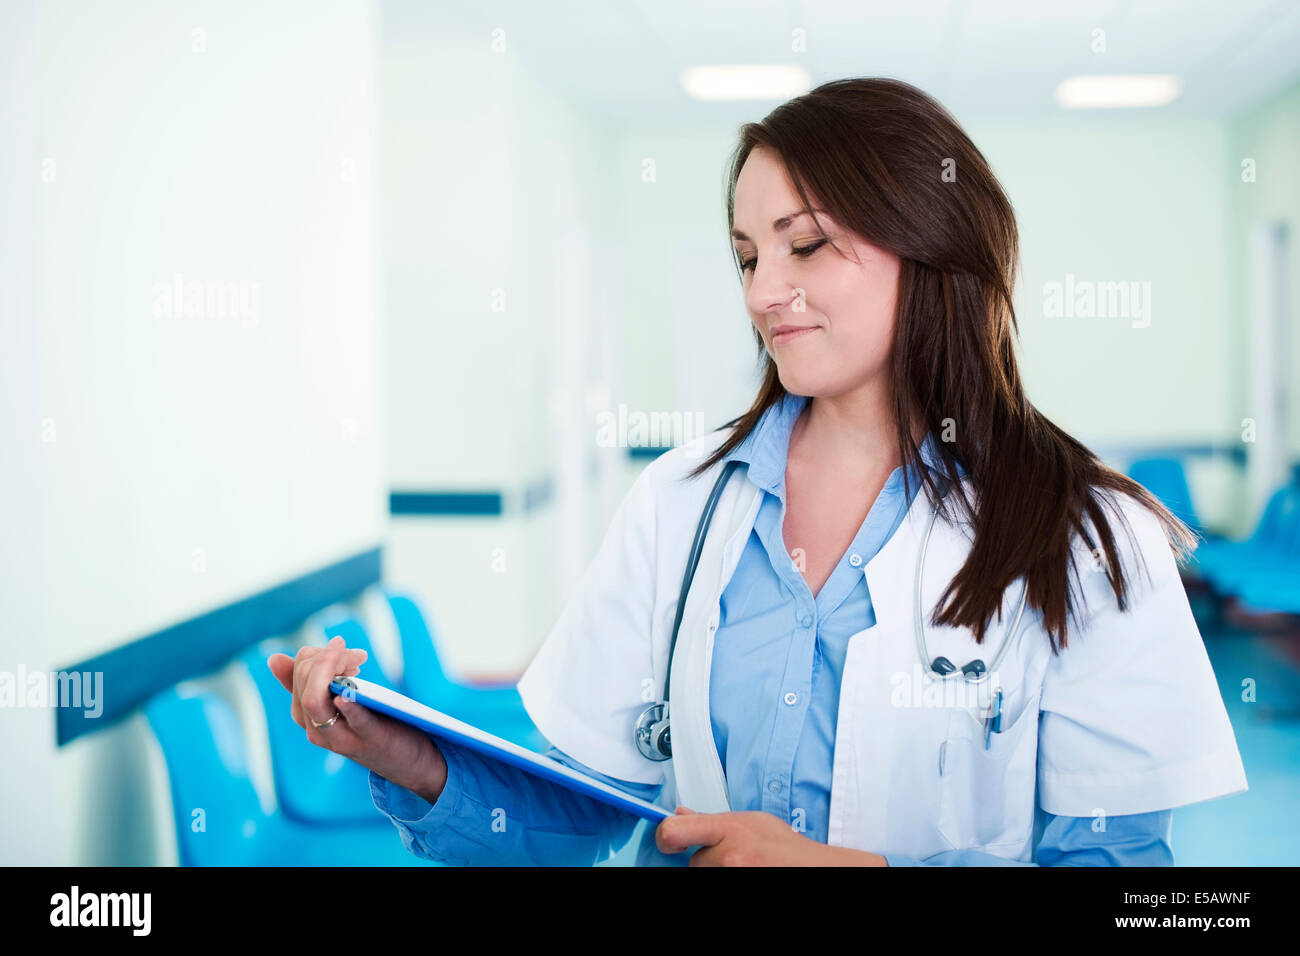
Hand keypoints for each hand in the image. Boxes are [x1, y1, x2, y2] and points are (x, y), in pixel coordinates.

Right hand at [267, 636, 447, 802]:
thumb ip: (312, 682)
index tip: (343, 646)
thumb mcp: (339, 703)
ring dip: (332, 670)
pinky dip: (348, 707)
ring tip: (357, 660)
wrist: (407, 762)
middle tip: (357, 655)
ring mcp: (339, 739)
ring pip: (314, 701)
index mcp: (306, 716)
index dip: (319, 652)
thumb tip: (273, 659)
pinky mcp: (368, 741)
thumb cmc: (371, 725)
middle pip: (305, 683)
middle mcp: (315, 729)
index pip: (298, 671)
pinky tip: (346, 695)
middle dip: (329, 658)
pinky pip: (353, 722)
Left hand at [654, 807, 836, 865]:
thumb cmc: (782, 846)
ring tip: (742, 865)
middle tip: (730, 857)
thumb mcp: (749, 821)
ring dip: (715, 871)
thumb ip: (712, 819)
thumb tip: (679, 813)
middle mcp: (727, 857)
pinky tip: (744, 870)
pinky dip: (722, 876)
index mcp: (727, 830)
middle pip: (693, 862)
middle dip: (705, 860)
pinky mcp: (731, 887)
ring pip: (702, 874)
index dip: (664, 837)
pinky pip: (714, 881)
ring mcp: (730, 876)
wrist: (809, 869)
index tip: (668, 842)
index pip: (672, 832)